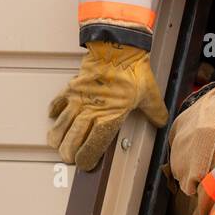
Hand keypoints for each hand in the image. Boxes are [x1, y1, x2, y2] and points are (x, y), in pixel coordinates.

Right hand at [48, 41, 168, 170]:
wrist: (118, 49)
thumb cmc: (133, 72)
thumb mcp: (150, 95)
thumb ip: (155, 112)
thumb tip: (162, 121)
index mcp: (110, 118)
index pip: (94, 146)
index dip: (86, 158)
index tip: (84, 165)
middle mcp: (91, 112)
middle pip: (72, 140)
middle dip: (68, 153)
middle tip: (68, 158)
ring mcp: (78, 101)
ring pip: (61, 125)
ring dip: (57, 137)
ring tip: (56, 144)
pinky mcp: (71, 88)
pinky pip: (58, 103)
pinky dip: (55, 111)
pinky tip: (53, 116)